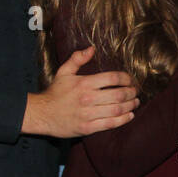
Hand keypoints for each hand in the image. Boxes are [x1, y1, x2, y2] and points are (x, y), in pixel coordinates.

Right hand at [22, 46, 138, 137]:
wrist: (41, 114)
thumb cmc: (54, 93)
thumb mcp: (63, 72)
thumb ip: (77, 59)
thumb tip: (91, 48)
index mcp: (84, 83)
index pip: (113, 78)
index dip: (126, 78)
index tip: (130, 80)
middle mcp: (87, 98)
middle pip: (119, 94)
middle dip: (132, 92)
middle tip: (136, 92)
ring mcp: (88, 114)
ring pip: (117, 109)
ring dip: (131, 106)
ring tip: (135, 102)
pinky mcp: (87, 128)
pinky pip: (111, 124)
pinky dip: (124, 119)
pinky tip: (130, 115)